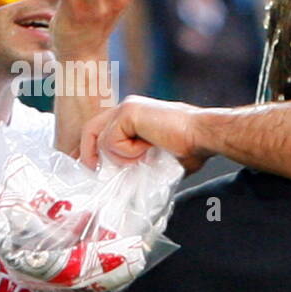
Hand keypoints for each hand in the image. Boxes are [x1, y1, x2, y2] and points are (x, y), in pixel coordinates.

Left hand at [80, 95, 205, 171]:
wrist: (203, 136)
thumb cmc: (190, 148)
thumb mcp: (156, 160)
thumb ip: (137, 163)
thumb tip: (126, 182)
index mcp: (132, 118)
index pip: (99, 131)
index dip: (89, 150)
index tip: (88, 168)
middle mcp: (126, 109)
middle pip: (91, 130)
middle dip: (89, 154)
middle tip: (94, 171)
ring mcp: (126, 108)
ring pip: (101, 138)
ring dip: (120, 156)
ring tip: (143, 157)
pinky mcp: (128, 112)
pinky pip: (111, 140)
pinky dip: (126, 151)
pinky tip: (147, 148)